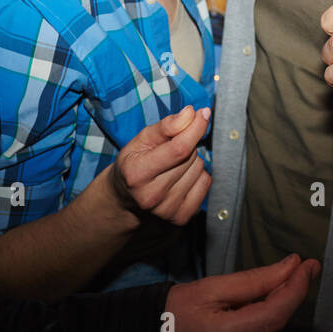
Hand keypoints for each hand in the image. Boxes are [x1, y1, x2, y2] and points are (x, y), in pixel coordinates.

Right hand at [109, 105, 210, 225]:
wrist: (126, 197)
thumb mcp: (141, 139)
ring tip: (172, 166)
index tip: (203, 114)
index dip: (194, 128)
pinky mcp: (181, 217)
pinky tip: (181, 178)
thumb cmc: (134, 163)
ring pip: (199, 169)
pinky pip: (206, 183)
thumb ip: (166, 126)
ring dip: (191, 161)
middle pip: (190, 157)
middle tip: (169, 150)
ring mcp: (167, 209)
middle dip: (186, 145)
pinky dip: (197, 176)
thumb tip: (191, 114)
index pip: (178, 149)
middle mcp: (151, 196)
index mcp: (137, 173)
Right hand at [162, 254, 320, 331]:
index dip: (297, 288)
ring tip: (246, 306)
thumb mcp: (210, 288)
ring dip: (272, 318)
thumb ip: (254, 279)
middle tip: (290, 273)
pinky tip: (244, 326)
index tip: (309, 266)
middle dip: (285, 296)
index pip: (274, 313)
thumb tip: (291, 266)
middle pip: (277, 326)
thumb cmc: (177, 313)